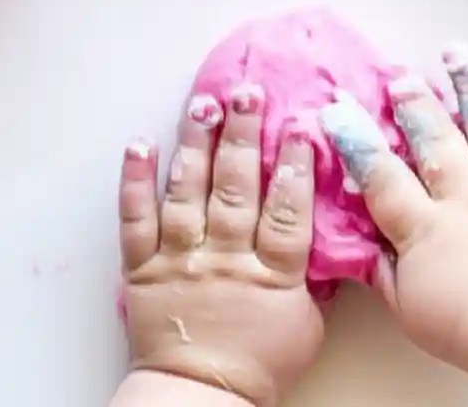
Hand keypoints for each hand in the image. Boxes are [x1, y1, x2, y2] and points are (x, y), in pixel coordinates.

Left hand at [118, 86, 323, 406]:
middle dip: (242, 136)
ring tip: (201, 103)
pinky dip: (136, 180)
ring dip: (195, 145)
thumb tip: (332, 227)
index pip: (285, 212)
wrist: (202, 396)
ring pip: (187, 193)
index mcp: (270, 276)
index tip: (298, 125)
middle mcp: (224, 260)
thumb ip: (315, 272)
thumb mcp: (307, 322)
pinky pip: (135, 219)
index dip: (292, 167)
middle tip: (246, 93)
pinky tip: (140, 144)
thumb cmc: (260, 363)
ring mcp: (180, 259)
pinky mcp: (142, 267)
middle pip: (235, 190)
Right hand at [320, 45, 467, 376]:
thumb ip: (384, 271)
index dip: (356, 140)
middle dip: (414, 103)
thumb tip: (362, 243)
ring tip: (457, 54)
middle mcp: (464, 196)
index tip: (336, 109)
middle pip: (434, 140)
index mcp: (423, 226)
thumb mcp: (409, 309)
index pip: (380, 175)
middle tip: (399, 74)